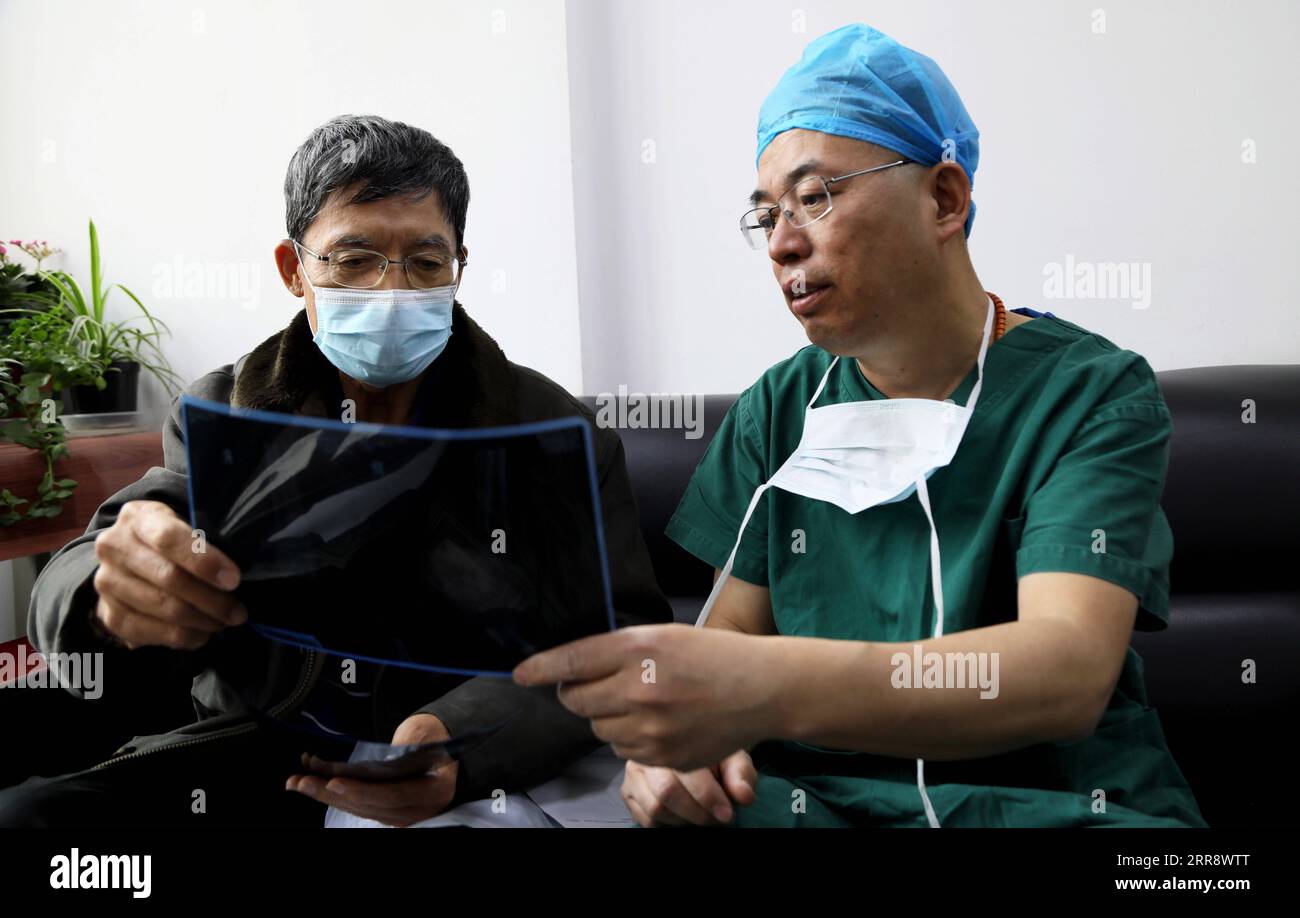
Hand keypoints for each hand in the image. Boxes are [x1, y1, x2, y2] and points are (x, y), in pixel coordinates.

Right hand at [91, 500, 245, 649]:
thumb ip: (207, 539)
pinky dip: (185, 637)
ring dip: (203, 621)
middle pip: (169, 579)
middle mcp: (114, 548)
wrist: (130, 557)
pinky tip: (203, 633)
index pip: (168, 539)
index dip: (204, 561)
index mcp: (138, 517)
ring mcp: (107, 582)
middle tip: (238, 611)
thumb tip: (234, 574)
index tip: (234, 579)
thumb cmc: (172, 539)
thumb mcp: (186, 523)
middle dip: (212, 599)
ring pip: (164, 609)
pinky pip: (153, 633)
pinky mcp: (109, 614)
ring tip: (225, 621)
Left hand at [286, 714, 458, 826]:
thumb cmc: (436, 736)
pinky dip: (332, 792)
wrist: (446, 750)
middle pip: (368, 805)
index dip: (362, 790)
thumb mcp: (428, 734)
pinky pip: (356, 803)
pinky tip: (311, 779)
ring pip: (357, 806)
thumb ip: (409, 744)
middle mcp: (416, 809)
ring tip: (296, 782)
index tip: (334, 781)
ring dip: (324, 794)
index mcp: (433, 791)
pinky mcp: (385, 809)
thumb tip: (384, 751)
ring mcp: (400, 813)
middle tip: (301, 781)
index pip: (392, 795)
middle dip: (331, 794)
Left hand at [513, 623, 782, 769]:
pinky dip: (630, 738)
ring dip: (607, 716)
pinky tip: (659, 722)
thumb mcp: (663, 635)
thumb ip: (617, 649)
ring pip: (597, 729)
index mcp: (639, 649)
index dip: (540, 669)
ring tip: (642, 701)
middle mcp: (640, 689)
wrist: (761, 689)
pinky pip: (624, 751)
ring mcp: (652, 729)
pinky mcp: (663, 757)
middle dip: (579, 692)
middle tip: (600, 683)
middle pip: (576, 701)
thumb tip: (569, 667)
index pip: (572, 661)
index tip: (521, 674)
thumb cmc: (711, 655)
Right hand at [621, 750, 756, 826]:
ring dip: (683, 820)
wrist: (694, 750)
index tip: (727, 813)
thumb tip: (743, 796)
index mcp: (673, 736)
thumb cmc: (714, 755)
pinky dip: (667, 824)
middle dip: (697, 813)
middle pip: (666, 791)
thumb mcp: (734, 759)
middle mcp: (647, 752)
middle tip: (717, 819)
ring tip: (701, 816)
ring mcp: (633, 773)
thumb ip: (740, 775)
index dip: (708, 797)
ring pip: (654, 808)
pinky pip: (645, 818)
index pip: (685, 772)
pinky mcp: (627, 792)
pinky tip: (683, 816)